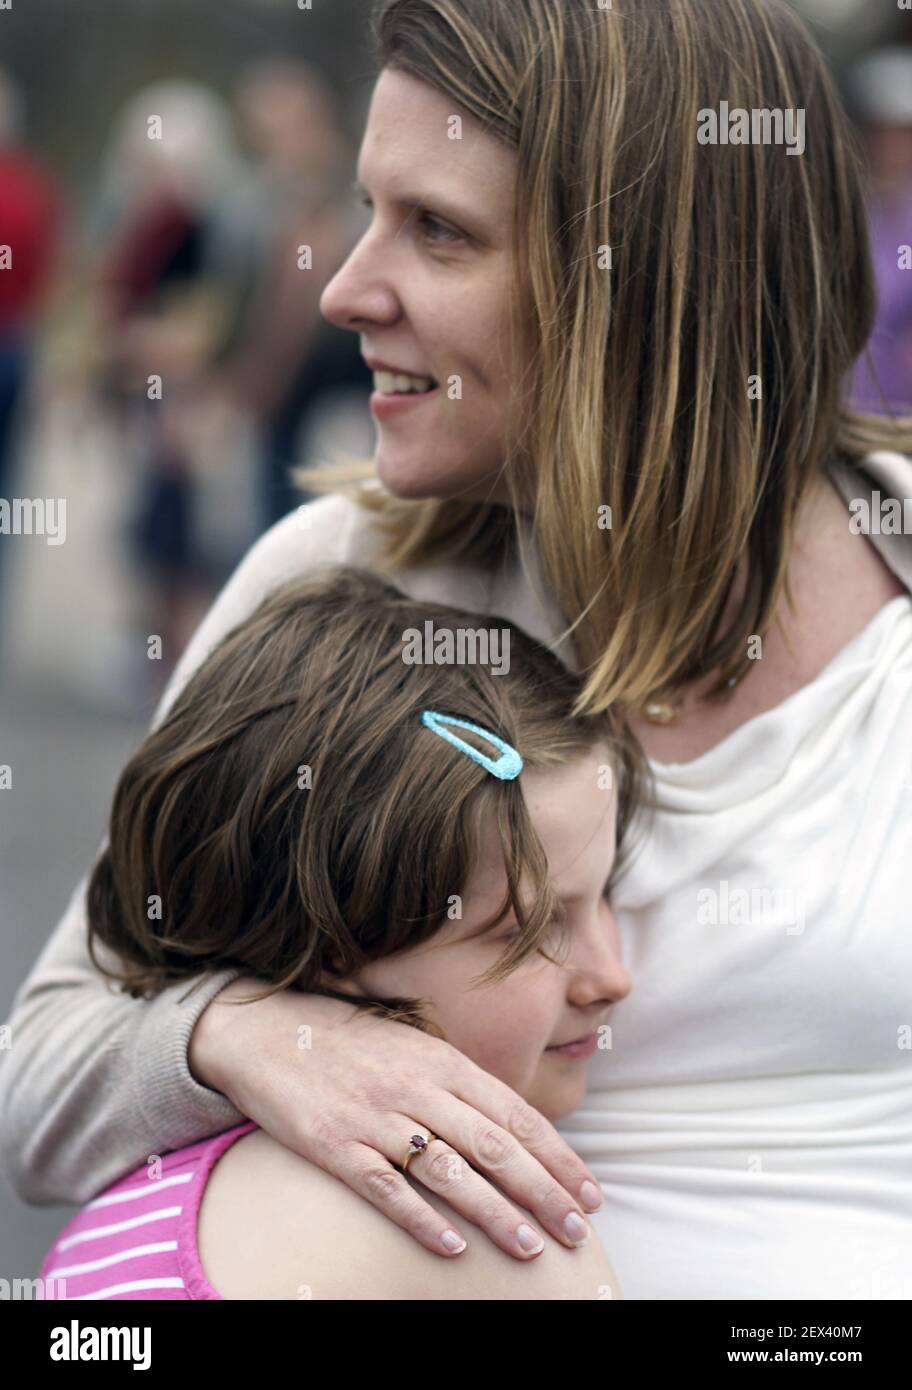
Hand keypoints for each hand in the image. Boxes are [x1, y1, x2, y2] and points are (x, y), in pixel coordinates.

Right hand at [189, 977, 604, 1260]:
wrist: (265, 1031)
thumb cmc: (347, 1042)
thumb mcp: (413, 1048)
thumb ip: (458, 1084)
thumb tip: (512, 1128)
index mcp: (442, 1061)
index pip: (516, 1115)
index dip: (558, 1157)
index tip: (589, 1193)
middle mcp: (416, 1087)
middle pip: (494, 1145)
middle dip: (543, 1191)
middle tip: (576, 1230)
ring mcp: (376, 1117)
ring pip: (450, 1171)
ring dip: (496, 1212)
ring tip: (530, 1246)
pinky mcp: (335, 1145)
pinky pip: (386, 1188)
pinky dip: (422, 1219)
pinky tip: (452, 1248)